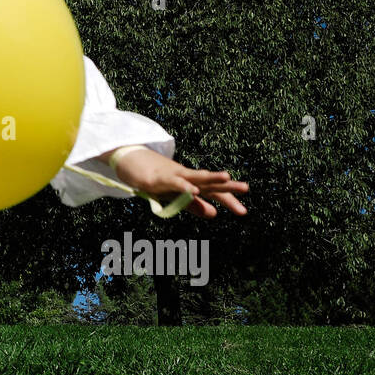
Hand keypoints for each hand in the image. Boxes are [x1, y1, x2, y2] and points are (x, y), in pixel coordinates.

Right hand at [106, 147, 248, 218]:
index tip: (243, 211)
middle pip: (208, 182)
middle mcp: (185, 177)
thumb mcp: (174, 196)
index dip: (227, 200)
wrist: (128, 161)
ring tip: (226, 177)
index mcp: (190, 183)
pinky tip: (194, 190)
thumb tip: (215, 214)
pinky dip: (184, 186)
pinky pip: (174, 182)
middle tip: (246, 188)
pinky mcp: (159, 178)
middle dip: (226, 186)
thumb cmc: (152, 179)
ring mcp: (172, 175)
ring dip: (210, 177)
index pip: (212, 192)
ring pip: (194, 176)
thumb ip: (193, 205)